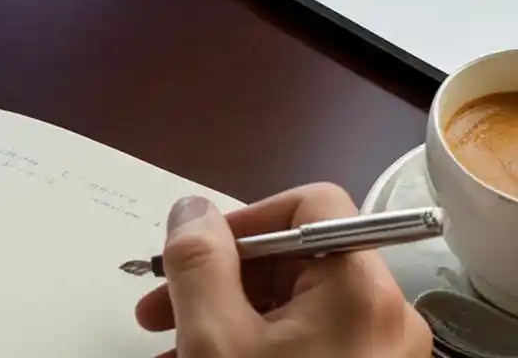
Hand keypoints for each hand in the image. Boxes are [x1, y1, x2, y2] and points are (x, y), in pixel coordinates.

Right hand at [136, 184, 430, 357]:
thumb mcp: (215, 337)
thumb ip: (198, 261)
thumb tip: (191, 209)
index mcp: (360, 289)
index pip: (310, 205)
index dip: (243, 220)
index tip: (195, 248)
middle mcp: (385, 315)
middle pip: (295, 258)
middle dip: (219, 276)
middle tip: (163, 302)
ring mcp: (379, 353)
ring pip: (293, 305)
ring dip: (226, 313)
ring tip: (174, 343)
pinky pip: (305, 340)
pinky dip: (255, 342)